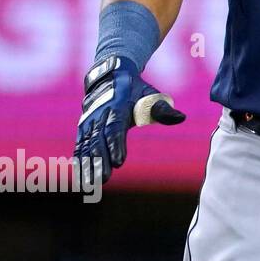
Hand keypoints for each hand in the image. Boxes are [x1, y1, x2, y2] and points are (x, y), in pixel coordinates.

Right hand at [75, 55, 184, 185]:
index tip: (118, 162)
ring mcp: (89, 122)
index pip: (115, 129)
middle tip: (104, 178)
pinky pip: (80, 145)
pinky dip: (79, 160)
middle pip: (99, 141)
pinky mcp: (84, 128)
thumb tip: (180, 118)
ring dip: (87, 164)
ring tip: (90, 183)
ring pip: (87, 145)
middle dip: (100, 160)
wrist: (111, 77)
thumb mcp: (151, 95)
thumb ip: (163, 109)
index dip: (116, 146)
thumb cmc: (136, 91)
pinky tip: (80, 177)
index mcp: (117, 107)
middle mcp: (99, 115)